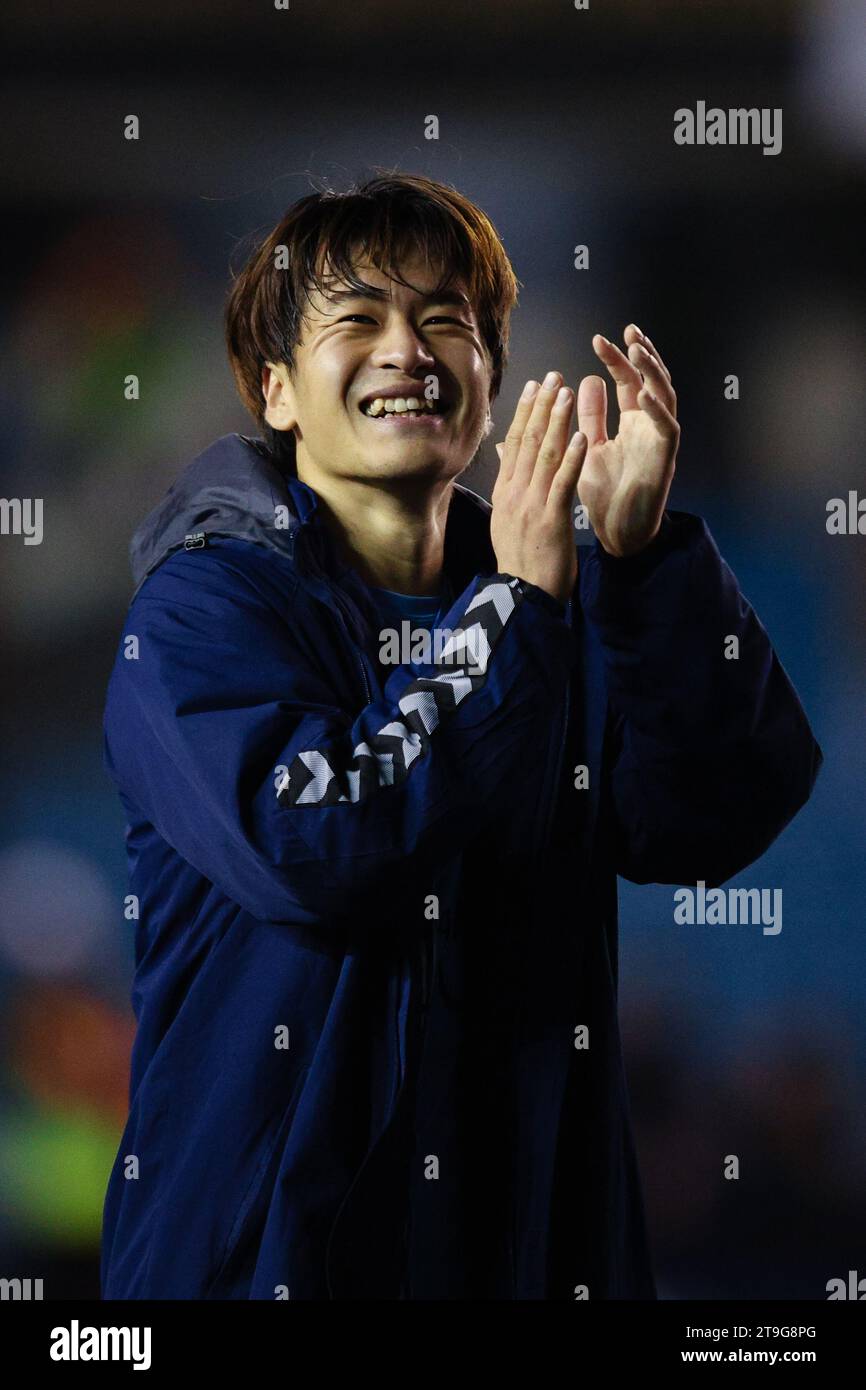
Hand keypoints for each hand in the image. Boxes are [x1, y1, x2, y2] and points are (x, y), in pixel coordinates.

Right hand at [491, 371, 587, 605]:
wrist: (522, 596)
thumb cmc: (520, 561)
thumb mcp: (506, 519)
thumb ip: (509, 485)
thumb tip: (505, 456)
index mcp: (506, 492)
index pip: (514, 443)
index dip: (524, 412)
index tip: (534, 386)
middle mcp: (515, 493)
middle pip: (528, 441)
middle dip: (542, 406)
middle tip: (553, 376)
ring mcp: (532, 505)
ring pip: (545, 455)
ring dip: (558, 422)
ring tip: (568, 392)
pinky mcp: (551, 520)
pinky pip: (562, 483)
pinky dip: (572, 458)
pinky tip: (581, 436)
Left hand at [576, 324, 679, 556]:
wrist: (617, 534)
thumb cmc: (605, 494)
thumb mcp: (589, 447)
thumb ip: (588, 417)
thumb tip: (581, 383)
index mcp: (633, 423)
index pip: (628, 381)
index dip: (617, 359)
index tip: (599, 339)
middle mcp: (650, 427)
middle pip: (652, 381)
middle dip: (642, 354)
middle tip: (629, 331)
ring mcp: (660, 441)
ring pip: (666, 397)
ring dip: (653, 372)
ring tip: (638, 349)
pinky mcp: (665, 460)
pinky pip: (668, 428)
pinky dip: (658, 410)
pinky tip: (644, 393)